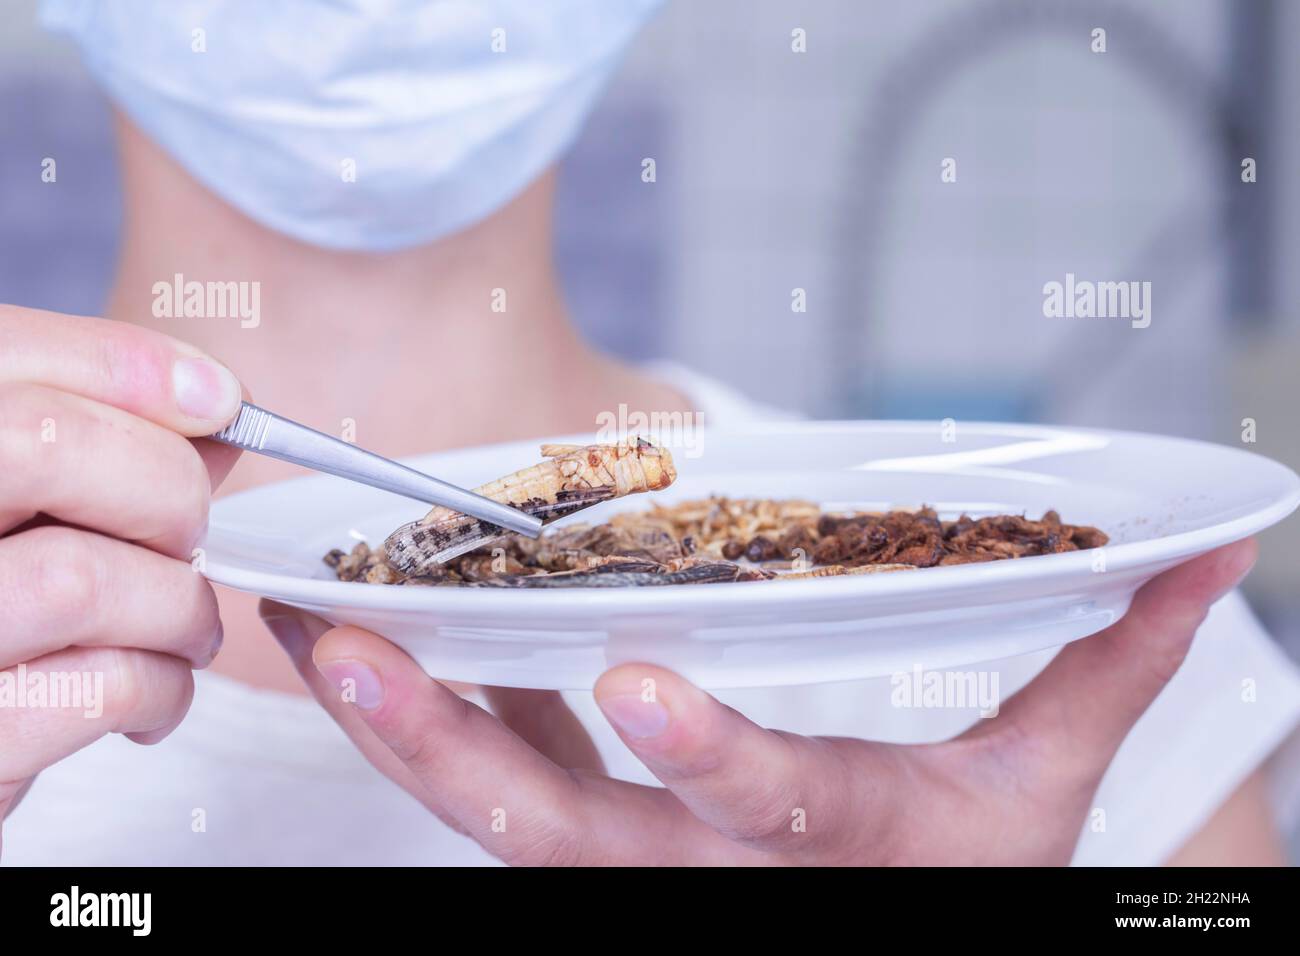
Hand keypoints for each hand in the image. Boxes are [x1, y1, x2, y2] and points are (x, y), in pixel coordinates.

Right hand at [0, 304, 241, 845]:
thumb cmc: (5, 614)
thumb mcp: (25, 509)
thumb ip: (105, 444)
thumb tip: (211, 402)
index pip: (1, 355)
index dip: (128, 366)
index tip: (218, 400)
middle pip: (46, 444)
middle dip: (167, 488)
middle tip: (191, 537)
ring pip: (84, 578)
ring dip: (178, 607)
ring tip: (184, 632)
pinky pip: (102, 686)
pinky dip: (162, 688)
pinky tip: (151, 697)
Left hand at [262, 540, 1255, 864]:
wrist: (904, 921)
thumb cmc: (971, 864)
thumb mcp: (1040, 782)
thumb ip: (1102, 668)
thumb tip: (1201, 565)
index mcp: (839, 849)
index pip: (776, 809)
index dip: (712, 756)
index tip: (637, 683)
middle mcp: (711, 877)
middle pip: (566, 833)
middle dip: (452, 746)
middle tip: (353, 648)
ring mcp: (641, 869)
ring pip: (502, 812)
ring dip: (403, 723)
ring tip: (313, 628)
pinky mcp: (600, 845)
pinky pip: (506, 777)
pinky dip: (440, 713)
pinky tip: (372, 637)